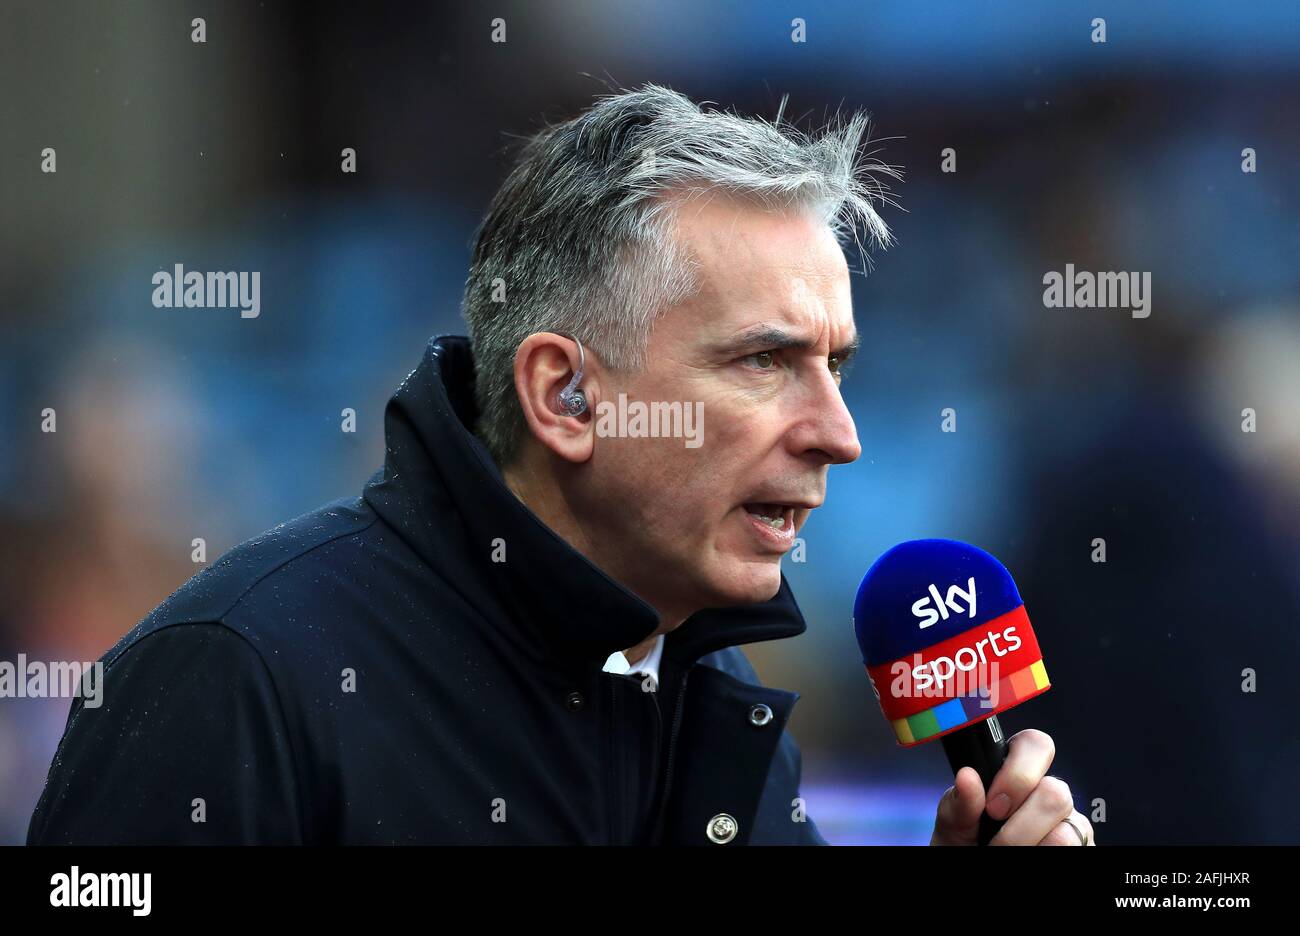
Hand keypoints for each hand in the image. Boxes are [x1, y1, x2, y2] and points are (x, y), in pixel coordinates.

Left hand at [929, 729, 1094, 845]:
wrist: (971, 863)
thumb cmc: (965, 841)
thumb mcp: (955, 823)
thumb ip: (960, 802)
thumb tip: (967, 776)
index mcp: (1016, 772)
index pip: (1036, 744)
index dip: (1018, 773)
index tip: (993, 807)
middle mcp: (1048, 792)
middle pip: (1056, 792)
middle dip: (1020, 826)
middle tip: (996, 843)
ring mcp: (1069, 822)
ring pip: (1065, 831)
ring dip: (1029, 846)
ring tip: (1005, 852)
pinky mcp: (1083, 847)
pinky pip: (1075, 850)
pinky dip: (1042, 855)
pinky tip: (1028, 855)